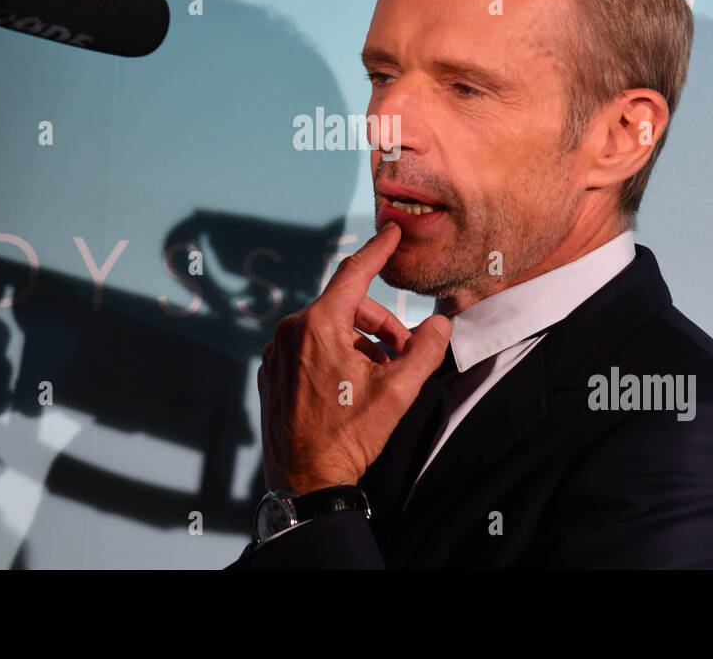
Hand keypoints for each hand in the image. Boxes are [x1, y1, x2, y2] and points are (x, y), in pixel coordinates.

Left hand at [257, 222, 451, 494]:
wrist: (305, 481)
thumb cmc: (347, 437)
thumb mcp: (397, 392)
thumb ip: (424, 351)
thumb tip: (440, 324)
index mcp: (318, 326)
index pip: (354, 273)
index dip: (378, 251)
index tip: (391, 231)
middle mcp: (291, 331)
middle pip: (347, 308)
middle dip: (381, 325)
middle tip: (404, 353)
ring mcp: (277, 352)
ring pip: (329, 330)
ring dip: (360, 344)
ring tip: (379, 378)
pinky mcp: (272, 372)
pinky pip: (309, 349)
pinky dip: (335, 357)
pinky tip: (351, 387)